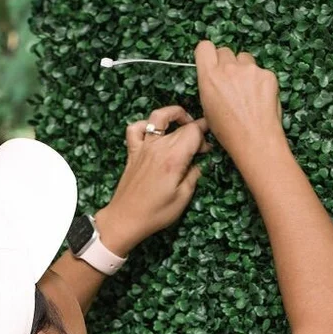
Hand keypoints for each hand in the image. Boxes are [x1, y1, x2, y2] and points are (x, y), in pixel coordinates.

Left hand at [100, 104, 211, 249]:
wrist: (126, 219)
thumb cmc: (156, 213)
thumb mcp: (183, 198)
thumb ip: (194, 175)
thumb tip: (200, 162)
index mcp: (173, 158)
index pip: (194, 131)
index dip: (205, 137)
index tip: (207, 151)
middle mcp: (158, 147)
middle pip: (182, 125)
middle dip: (195, 130)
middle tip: (200, 148)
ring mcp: (143, 147)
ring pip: (158, 116)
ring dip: (173, 114)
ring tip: (182, 123)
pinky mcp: (133, 152)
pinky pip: (136, 128)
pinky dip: (145, 125)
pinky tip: (154, 133)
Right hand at [193, 39, 285, 163]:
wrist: (256, 141)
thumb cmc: (230, 132)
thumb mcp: (208, 110)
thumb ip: (210, 86)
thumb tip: (215, 78)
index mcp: (209, 77)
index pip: (204, 47)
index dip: (208, 53)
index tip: (211, 61)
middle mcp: (229, 68)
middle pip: (225, 51)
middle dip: (227, 63)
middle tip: (231, 82)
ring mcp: (250, 70)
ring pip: (244, 58)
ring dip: (244, 70)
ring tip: (247, 92)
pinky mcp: (267, 75)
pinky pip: (261, 71)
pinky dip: (260, 81)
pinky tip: (260, 98)